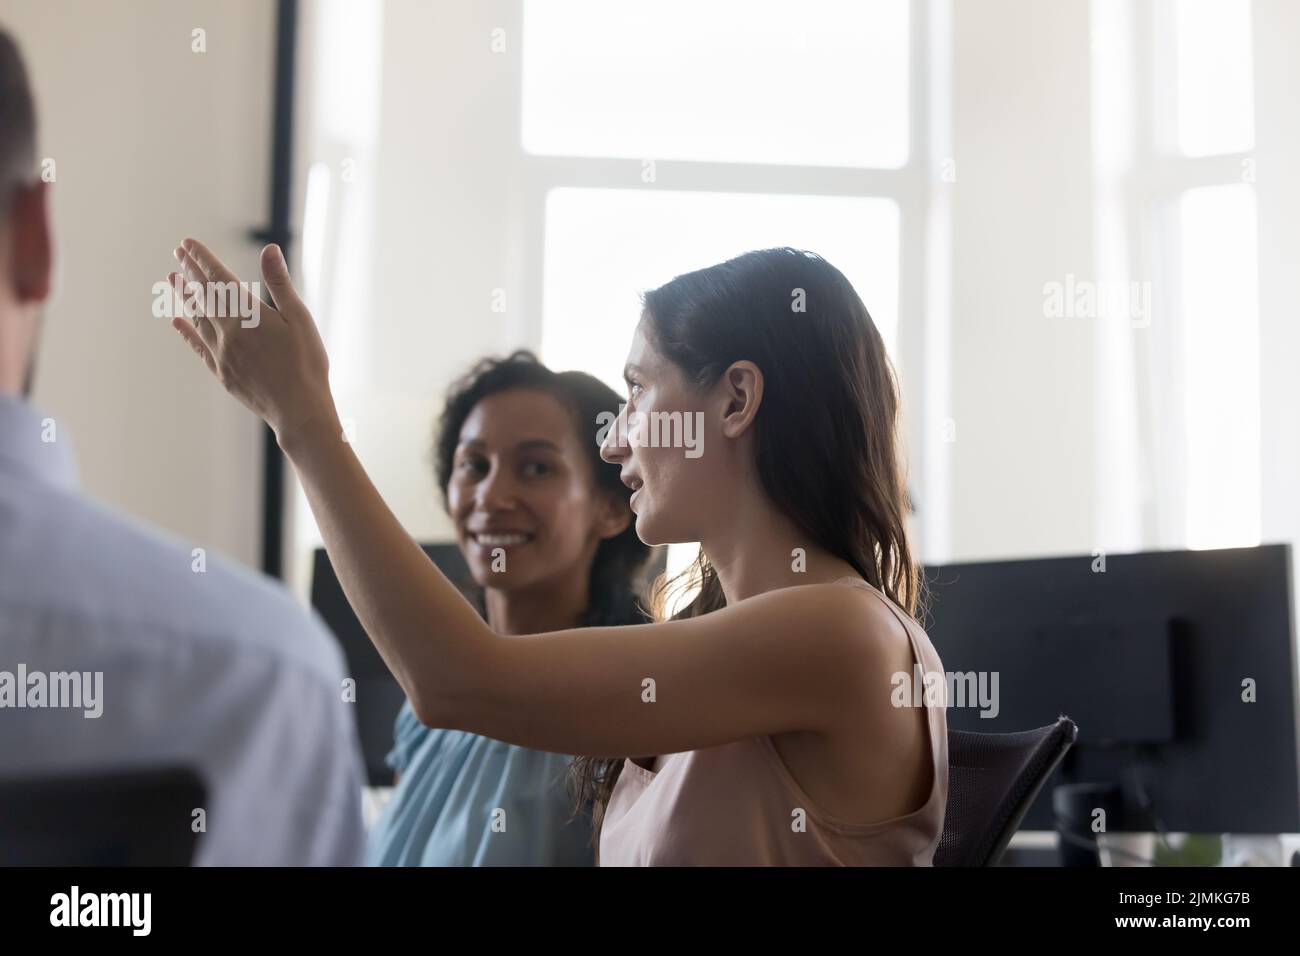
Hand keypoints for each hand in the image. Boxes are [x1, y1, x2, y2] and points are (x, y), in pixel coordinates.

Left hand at [167, 239, 338, 447]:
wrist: (299, 409)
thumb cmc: (307, 363)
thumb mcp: (300, 319)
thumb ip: (280, 284)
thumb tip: (269, 250)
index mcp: (248, 316)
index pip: (218, 279)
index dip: (202, 259)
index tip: (187, 244)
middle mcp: (228, 332)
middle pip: (204, 295)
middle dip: (191, 271)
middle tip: (178, 253)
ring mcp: (222, 353)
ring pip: (197, 318)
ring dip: (185, 296)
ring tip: (173, 279)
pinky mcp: (222, 372)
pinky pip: (198, 346)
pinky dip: (186, 330)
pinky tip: (177, 320)